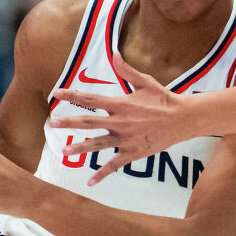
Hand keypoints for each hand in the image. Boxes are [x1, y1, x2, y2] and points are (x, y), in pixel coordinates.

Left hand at [49, 51, 185, 184]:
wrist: (183, 119)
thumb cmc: (163, 99)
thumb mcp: (145, 82)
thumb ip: (126, 70)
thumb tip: (114, 53)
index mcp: (120, 104)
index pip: (90, 99)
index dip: (71, 95)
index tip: (56, 93)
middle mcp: (120, 122)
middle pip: (89, 122)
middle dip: (69, 122)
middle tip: (51, 123)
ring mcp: (125, 139)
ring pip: (98, 144)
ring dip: (80, 148)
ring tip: (64, 151)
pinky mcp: (133, 153)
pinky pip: (114, 165)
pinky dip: (102, 174)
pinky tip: (90, 182)